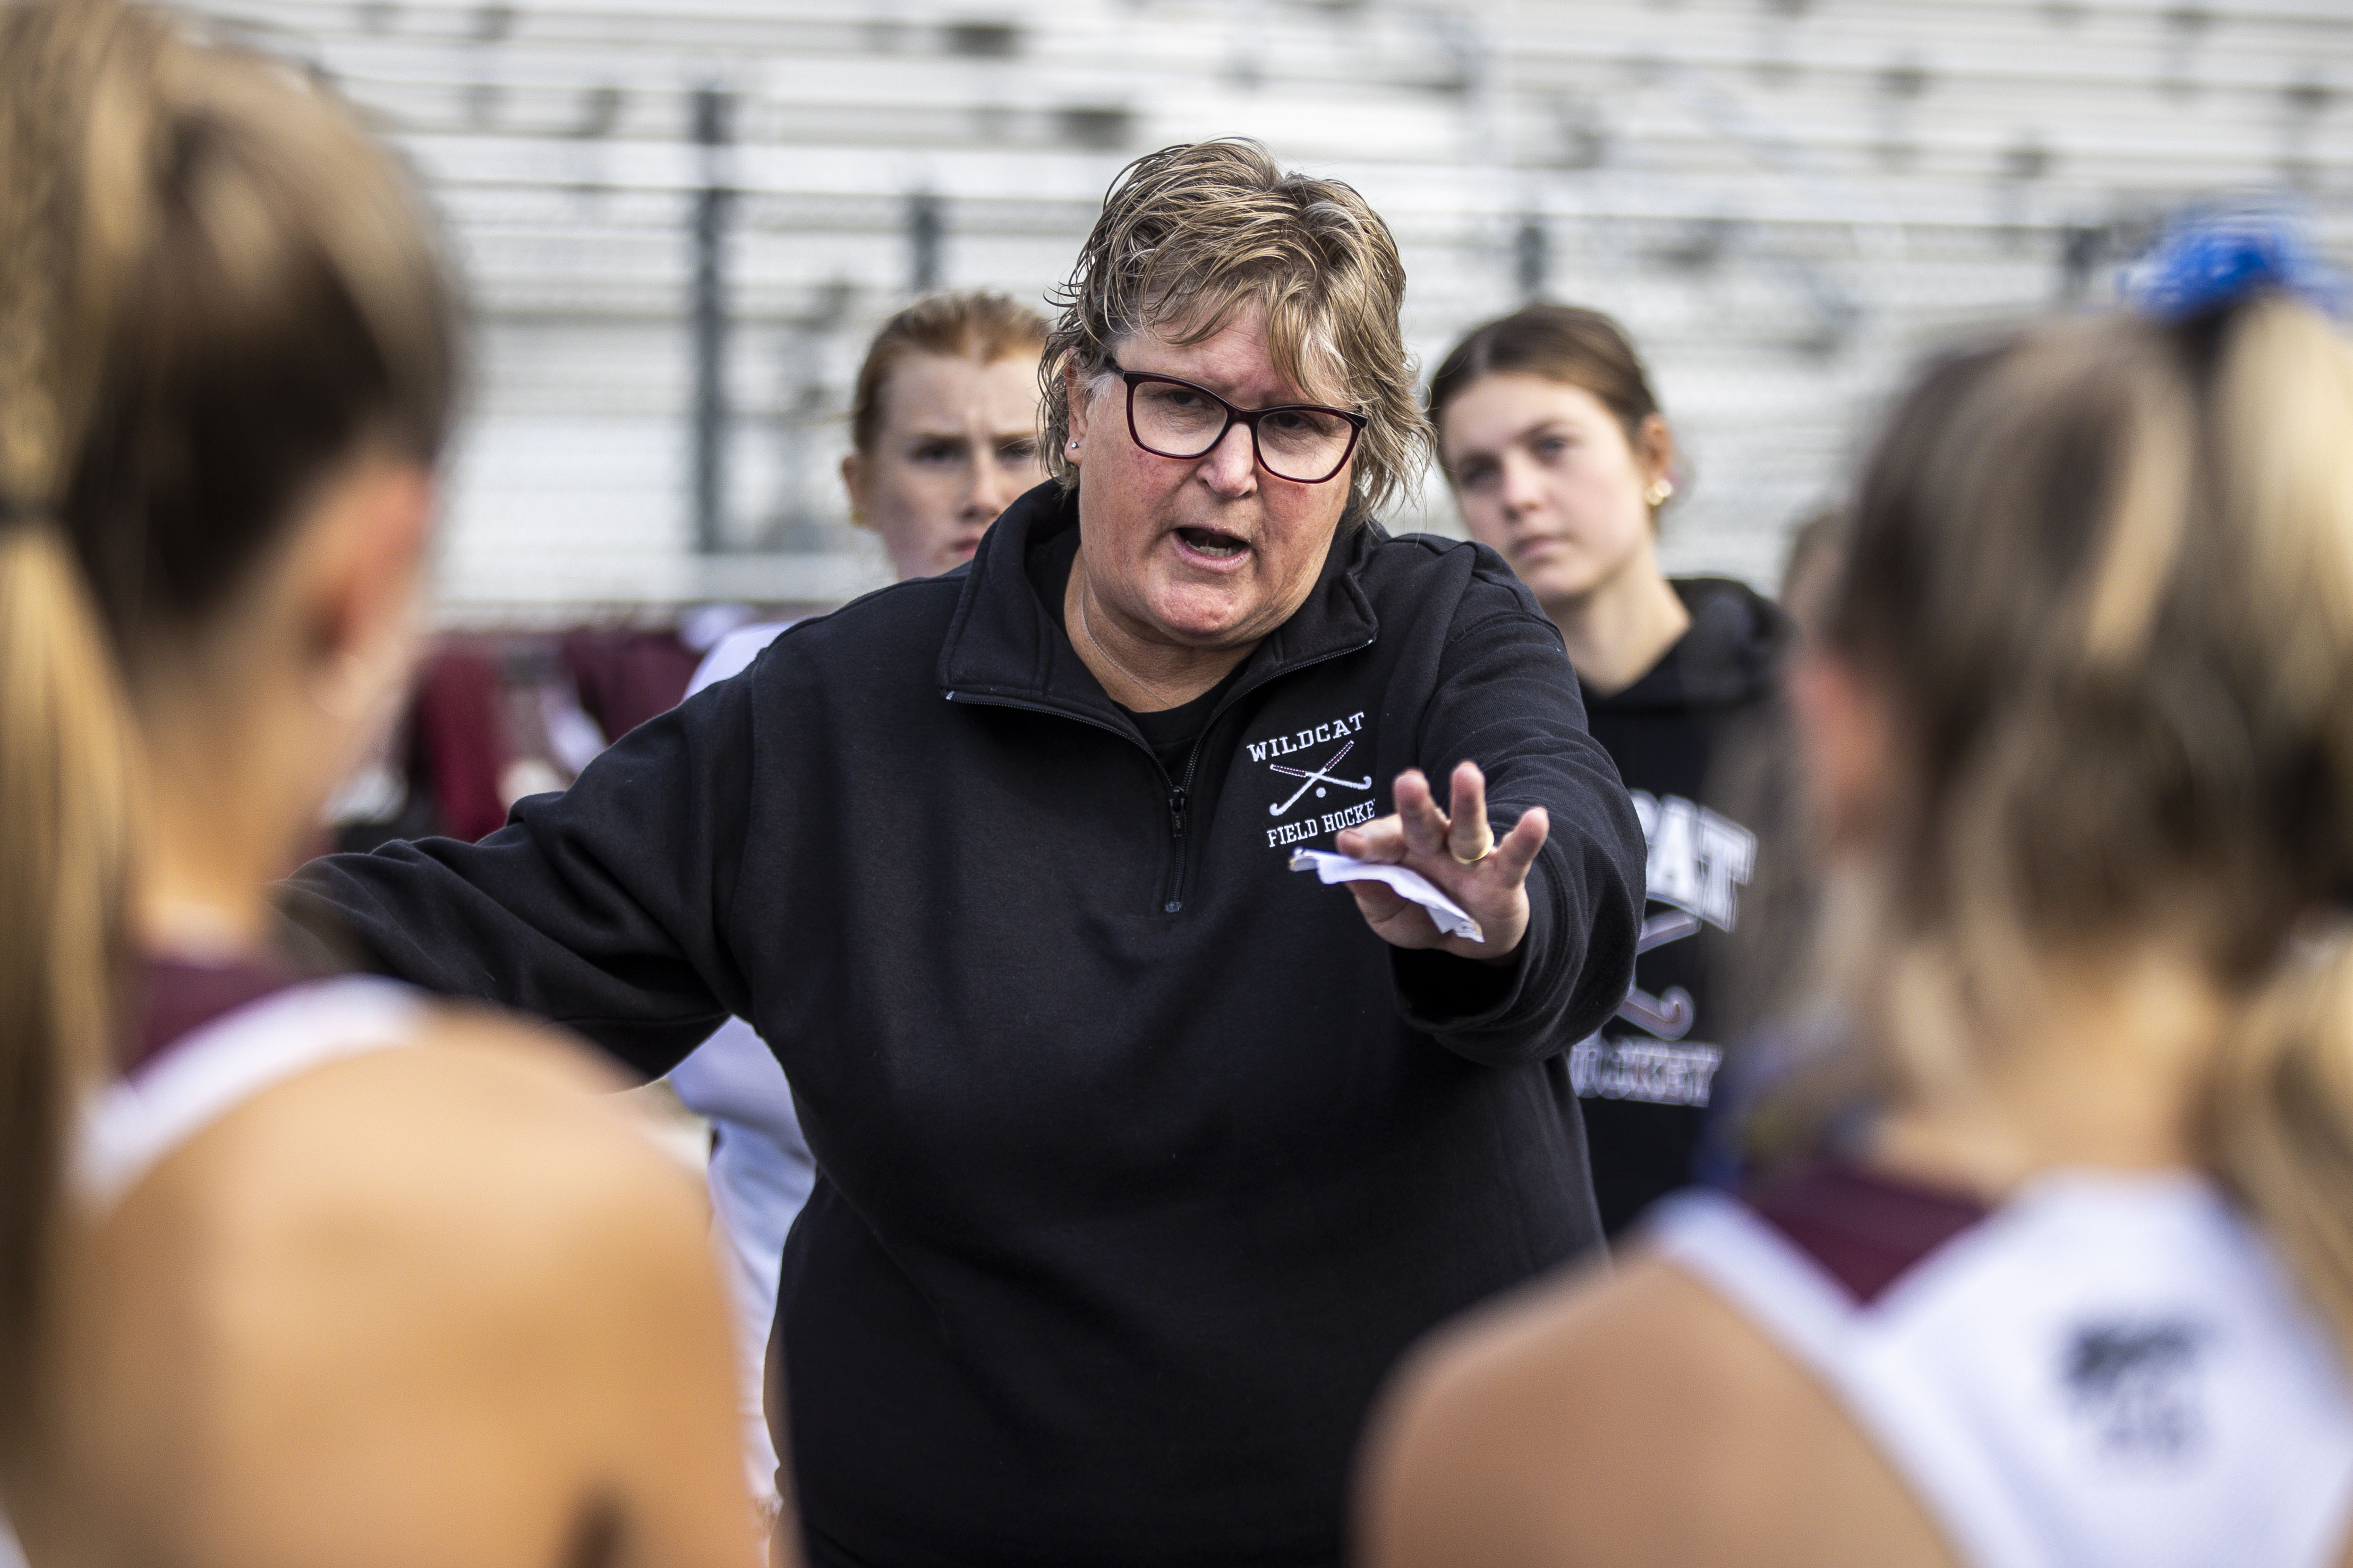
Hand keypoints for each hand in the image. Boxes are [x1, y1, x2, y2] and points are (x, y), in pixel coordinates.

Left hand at [1333, 761, 1548, 962]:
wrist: (1468, 942)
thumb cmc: (1422, 914)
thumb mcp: (1387, 913)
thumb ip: (1372, 893)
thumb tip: (1351, 870)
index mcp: (1401, 849)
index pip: (1382, 841)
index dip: (1366, 843)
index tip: (1347, 844)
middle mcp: (1435, 846)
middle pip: (1424, 822)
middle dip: (1415, 803)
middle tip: (1408, 781)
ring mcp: (1471, 859)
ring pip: (1469, 828)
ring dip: (1468, 802)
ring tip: (1467, 773)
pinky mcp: (1503, 877)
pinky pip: (1515, 856)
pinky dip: (1526, 838)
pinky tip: (1537, 817)